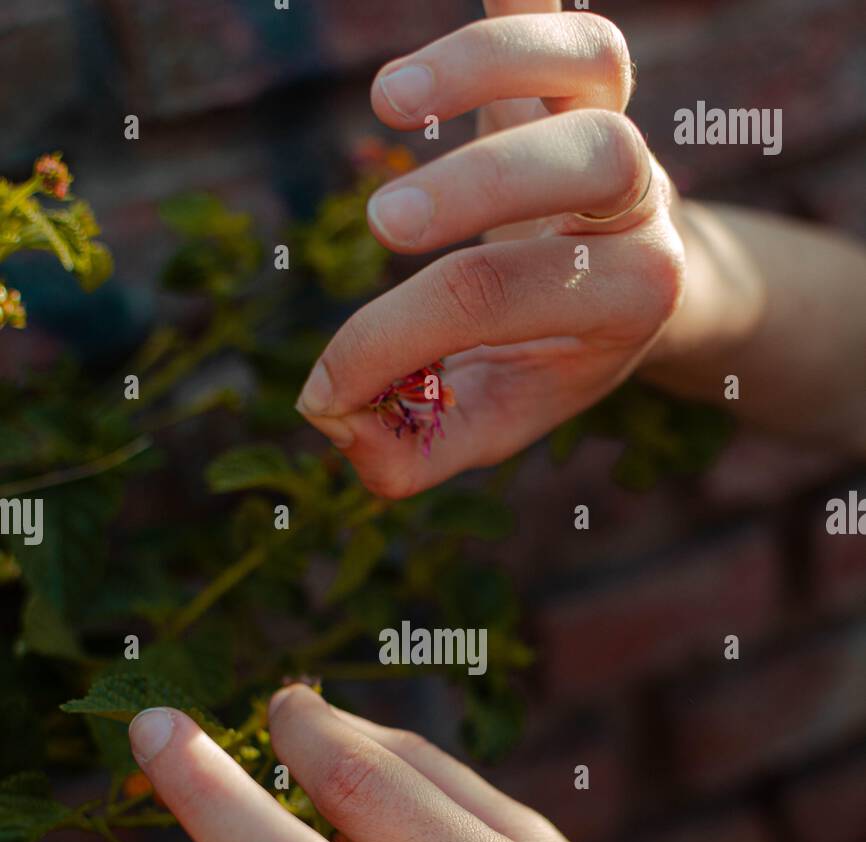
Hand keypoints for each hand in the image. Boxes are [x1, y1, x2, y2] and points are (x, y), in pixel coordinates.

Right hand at [295, 1, 685, 497]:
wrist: (640, 292)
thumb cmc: (553, 358)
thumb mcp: (499, 419)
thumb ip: (420, 449)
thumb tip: (329, 417)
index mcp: (627, 296)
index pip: (505, 299)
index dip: (397, 336)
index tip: (324, 383)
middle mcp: (635, 202)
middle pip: (590, 160)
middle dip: (477, 185)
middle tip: (378, 226)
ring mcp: (613, 120)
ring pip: (593, 58)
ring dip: (486, 61)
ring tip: (385, 100)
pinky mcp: (575, 71)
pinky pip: (558, 4)